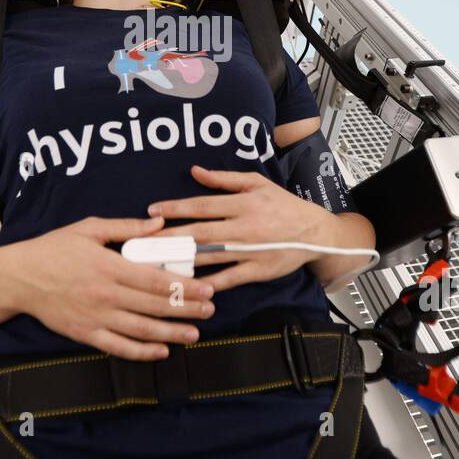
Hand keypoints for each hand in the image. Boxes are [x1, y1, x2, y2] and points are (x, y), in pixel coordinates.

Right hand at [7, 215, 215, 360]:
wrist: (18, 278)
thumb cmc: (54, 249)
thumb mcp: (89, 228)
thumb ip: (125, 227)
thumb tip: (159, 224)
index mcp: (109, 266)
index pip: (155, 279)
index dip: (185, 286)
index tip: (207, 288)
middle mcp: (105, 294)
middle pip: (154, 306)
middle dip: (187, 308)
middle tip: (210, 309)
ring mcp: (96, 317)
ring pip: (141, 330)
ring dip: (171, 333)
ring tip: (195, 333)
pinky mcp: (85, 334)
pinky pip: (119, 347)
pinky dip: (142, 352)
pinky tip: (161, 351)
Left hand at [145, 165, 333, 292]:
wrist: (315, 233)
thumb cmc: (283, 205)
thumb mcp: (257, 183)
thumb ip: (224, 179)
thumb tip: (194, 171)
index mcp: (243, 203)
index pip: (201, 205)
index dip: (175, 208)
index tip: (151, 212)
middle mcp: (244, 227)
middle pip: (199, 233)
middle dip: (168, 238)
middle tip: (142, 243)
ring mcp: (250, 251)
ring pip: (210, 257)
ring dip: (181, 261)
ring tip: (155, 264)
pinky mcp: (257, 271)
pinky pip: (229, 279)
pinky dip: (209, 284)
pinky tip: (188, 287)